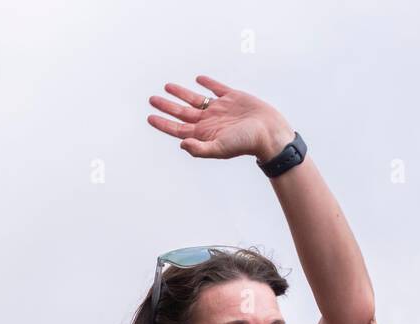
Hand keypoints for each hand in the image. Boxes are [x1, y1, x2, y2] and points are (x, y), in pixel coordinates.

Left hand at [148, 75, 293, 161]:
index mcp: (204, 133)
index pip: (177, 128)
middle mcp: (209, 121)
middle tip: (152, 99)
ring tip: (167, 86)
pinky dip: (208, 83)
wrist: (269, 132)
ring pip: (195, 99)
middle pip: (182, 112)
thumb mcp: (220, 149)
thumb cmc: (245, 143)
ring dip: (181, 93)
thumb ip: (199, 149)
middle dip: (166, 106)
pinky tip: (199, 79)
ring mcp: (220, 109)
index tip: (149, 117)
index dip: (163, 123)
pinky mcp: (233, 97)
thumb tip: (181, 144)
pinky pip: (216, 88)